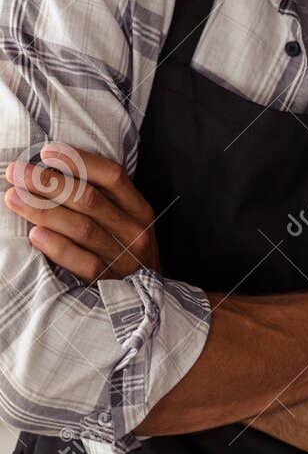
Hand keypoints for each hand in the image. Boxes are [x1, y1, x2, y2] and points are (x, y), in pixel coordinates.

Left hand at [4, 145, 159, 280]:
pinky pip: (82, 263)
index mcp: (140, 210)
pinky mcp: (108, 283)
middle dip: (48, 182)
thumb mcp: (126, 222)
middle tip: (16, 171)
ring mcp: (123, 258)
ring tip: (13, 197)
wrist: (148, 301)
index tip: (46, 151)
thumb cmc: (126, 252)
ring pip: (82, 228)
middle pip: (90, 199)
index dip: (79, 161)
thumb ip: (102, 201)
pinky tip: (34, 235)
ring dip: (44, 211)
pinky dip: (58, 248)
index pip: (112, 176)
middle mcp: (135, 231)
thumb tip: (55, 172)